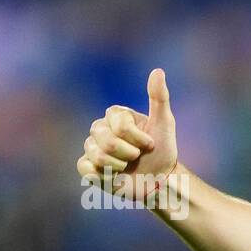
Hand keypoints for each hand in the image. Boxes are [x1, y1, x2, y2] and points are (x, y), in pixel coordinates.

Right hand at [77, 68, 178, 203]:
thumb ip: (159, 98)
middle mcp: (100, 129)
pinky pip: (85, 169)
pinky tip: (114, 175)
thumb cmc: (163, 150)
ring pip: (97, 155)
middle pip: (106, 141)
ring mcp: (92, 148)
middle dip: (129, 153)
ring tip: (128, 166)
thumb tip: (158, 71)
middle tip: (137, 156)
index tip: (150, 144)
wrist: (160, 179)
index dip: (138, 139)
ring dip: (119, 165)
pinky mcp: (88, 168)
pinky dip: (103, 175)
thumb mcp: (165, 123)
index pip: (119, 125)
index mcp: (115, 116)